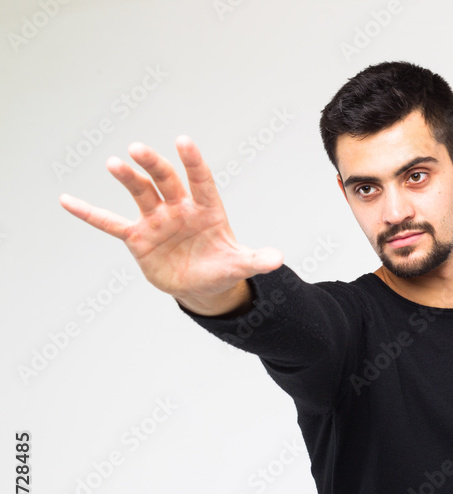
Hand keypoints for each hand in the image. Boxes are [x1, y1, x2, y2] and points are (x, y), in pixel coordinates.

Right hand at [59, 136, 282, 312]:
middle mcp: (179, 208)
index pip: (200, 180)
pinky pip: (109, 223)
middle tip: (138, 149)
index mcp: (207, 209)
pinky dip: (89, 213)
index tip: (183, 141)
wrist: (201, 285)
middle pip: (165, 181)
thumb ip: (257, 260)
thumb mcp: (241, 265)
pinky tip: (66, 200)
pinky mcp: (138, 238)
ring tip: (114, 164)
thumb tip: (277, 260)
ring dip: (127, 179)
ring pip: (140, 194)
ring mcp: (156, 221)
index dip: (193, 162)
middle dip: (154, 165)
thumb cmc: (222, 266)